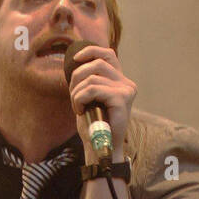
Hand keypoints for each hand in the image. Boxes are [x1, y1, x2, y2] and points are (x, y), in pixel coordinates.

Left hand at [67, 44, 136, 158]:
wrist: (102, 148)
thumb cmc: (95, 126)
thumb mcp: (91, 99)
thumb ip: (89, 81)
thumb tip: (76, 64)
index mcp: (121, 81)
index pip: (108, 55)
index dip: (91, 51)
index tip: (75, 59)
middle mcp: (126, 84)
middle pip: (97, 63)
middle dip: (78, 76)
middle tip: (72, 95)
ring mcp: (126, 90)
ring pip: (92, 78)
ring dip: (77, 92)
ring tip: (76, 107)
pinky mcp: (121, 99)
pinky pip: (93, 89)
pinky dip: (80, 98)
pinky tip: (79, 111)